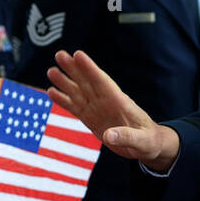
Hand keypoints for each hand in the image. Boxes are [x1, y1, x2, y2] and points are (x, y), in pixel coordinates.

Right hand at [47, 49, 180, 170]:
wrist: (147, 145)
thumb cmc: (148, 141)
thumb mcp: (142, 142)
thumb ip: (127, 137)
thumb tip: (109, 135)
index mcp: (120, 102)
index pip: (103, 82)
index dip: (90, 68)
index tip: (78, 55)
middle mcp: (106, 102)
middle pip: (87, 82)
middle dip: (73, 69)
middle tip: (59, 55)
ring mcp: (98, 109)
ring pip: (78, 92)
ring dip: (65, 82)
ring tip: (51, 70)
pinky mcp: (92, 119)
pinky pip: (75, 107)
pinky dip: (63, 100)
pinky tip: (51, 92)